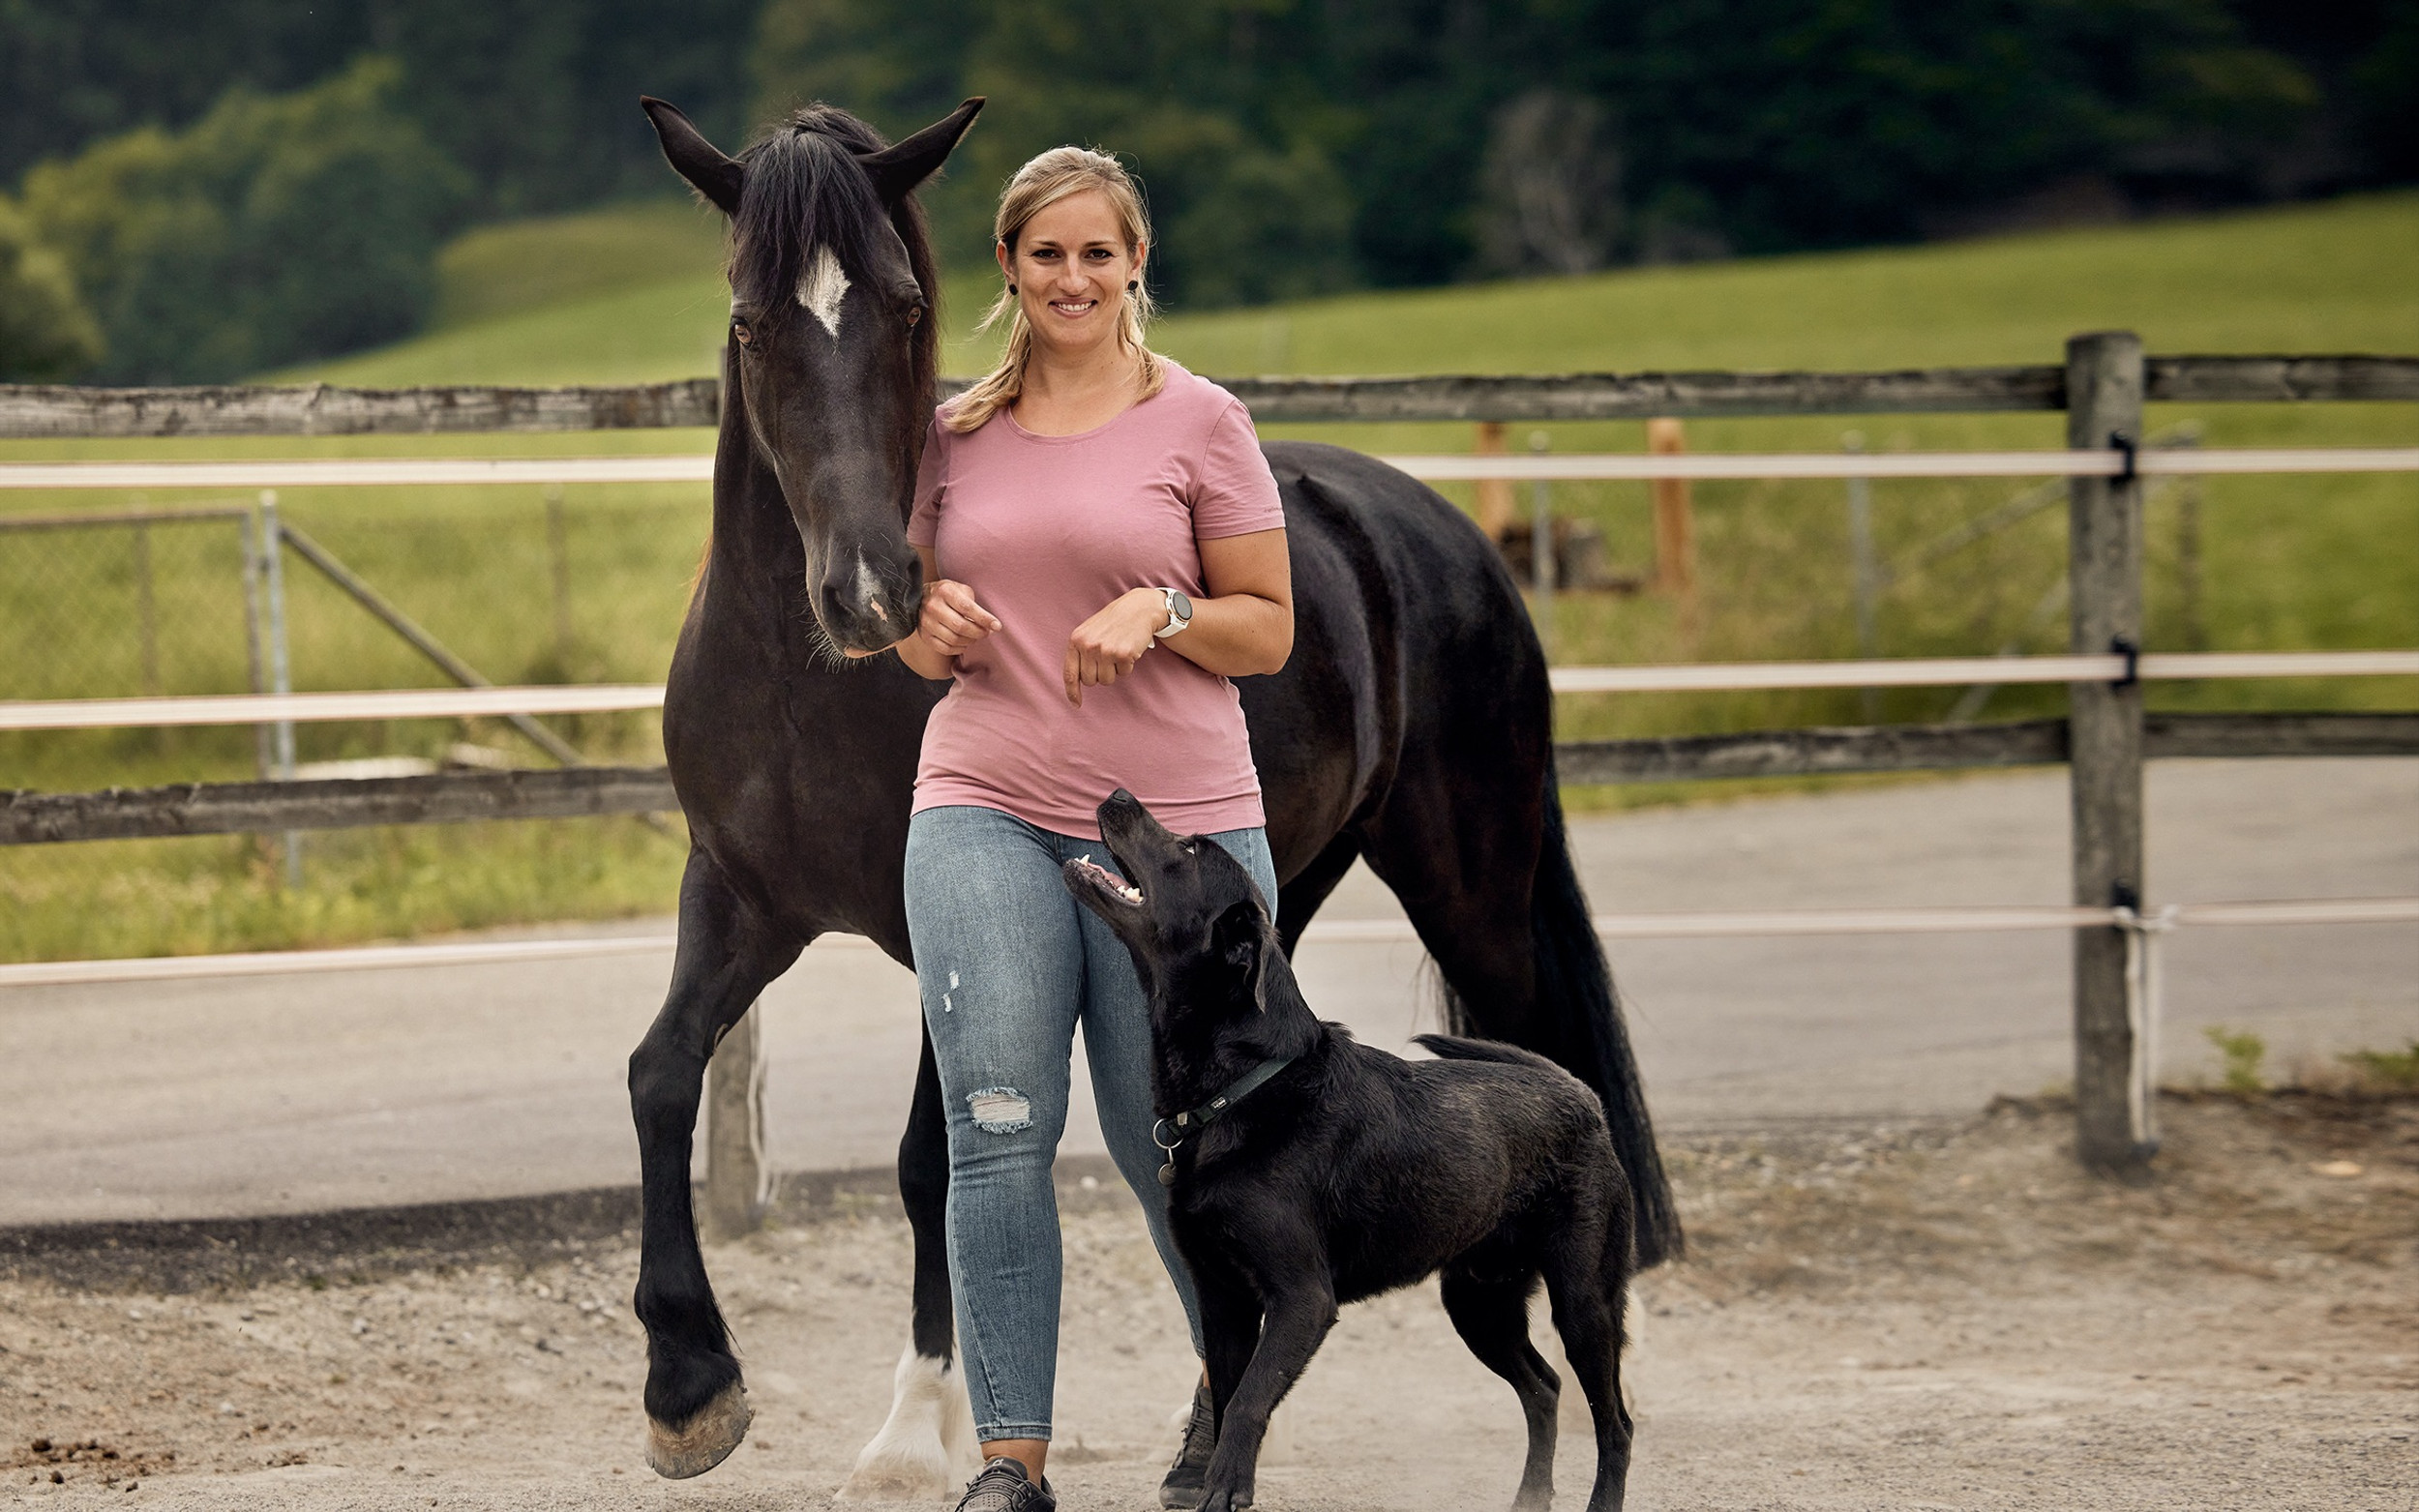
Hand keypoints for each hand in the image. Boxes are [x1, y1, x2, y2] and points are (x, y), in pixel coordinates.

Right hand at [917, 578, 1001, 656]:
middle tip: (986, 632)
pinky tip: (964, 643)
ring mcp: (926, 622)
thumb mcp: (960, 589)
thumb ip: (973, 603)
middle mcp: (933, 606)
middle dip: (978, 632)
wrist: (920, 598)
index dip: (984, 619)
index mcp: (945, 591)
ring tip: (975, 636)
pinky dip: (959, 649)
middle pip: (960, 626)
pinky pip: (945, 649)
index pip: (967, 608)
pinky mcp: (924, 636)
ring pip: (954, 639)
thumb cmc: (947, 594)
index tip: (997, 626)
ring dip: (970, 641)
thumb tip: (988, 623)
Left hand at [1064, 587, 1166, 705]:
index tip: (1076, 704)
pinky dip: (1128, 665)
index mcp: (1076, 640)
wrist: (1137, 608)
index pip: (1070, 674)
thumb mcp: (1089, 632)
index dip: (1072, 692)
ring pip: (1107, 680)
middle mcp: (1088, 646)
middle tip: (1108, 658)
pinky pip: (1124, 673)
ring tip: (1118, 651)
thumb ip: (1081, 653)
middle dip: (1100, 674)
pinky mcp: (1123, 654)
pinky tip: (1129, 648)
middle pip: (1091, 681)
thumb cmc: (1113, 622)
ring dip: (1114, 671)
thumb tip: (1077, 682)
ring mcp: (1105, 651)